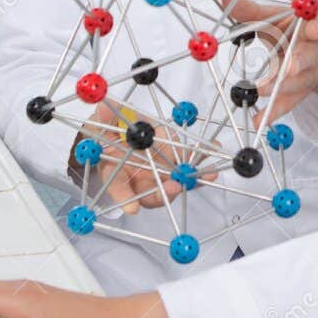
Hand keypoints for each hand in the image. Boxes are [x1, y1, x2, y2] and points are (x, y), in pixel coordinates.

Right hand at [69, 102, 215, 212]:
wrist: (126, 130)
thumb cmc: (110, 133)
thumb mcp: (102, 124)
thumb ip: (103, 119)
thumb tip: (103, 108)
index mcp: (117, 172)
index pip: (118, 188)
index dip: (125, 199)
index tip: (132, 208)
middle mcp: (139, 180)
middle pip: (150, 195)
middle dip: (164, 194)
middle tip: (174, 187)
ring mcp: (158, 175)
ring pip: (174, 185)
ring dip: (191, 181)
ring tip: (207, 175)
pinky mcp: (174, 164)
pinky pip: (189, 166)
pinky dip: (202, 162)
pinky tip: (215, 152)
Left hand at [220, 0, 317, 124]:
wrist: (312, 55)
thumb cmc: (291, 32)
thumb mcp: (275, 18)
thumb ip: (252, 11)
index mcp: (312, 27)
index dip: (316, 27)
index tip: (312, 28)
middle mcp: (314, 52)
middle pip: (310, 57)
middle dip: (299, 61)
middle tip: (289, 66)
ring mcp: (308, 75)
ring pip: (299, 82)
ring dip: (282, 87)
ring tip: (262, 90)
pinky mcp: (299, 95)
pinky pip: (287, 105)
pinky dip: (273, 113)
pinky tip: (258, 121)